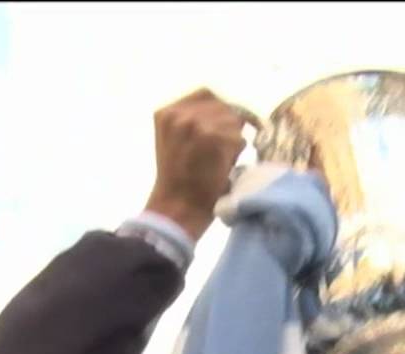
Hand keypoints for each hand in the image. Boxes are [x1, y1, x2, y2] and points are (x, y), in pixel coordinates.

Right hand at [146, 88, 246, 240]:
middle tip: (226, 149)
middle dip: (230, 126)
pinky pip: (238, 138)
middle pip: (223, 106)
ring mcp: (194, 123)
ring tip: (221, 161)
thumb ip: (198, 123)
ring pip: (233, 122)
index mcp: (166, 112)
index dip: (221, 110)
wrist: (176, 208)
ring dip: (234, 140)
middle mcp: (178, 113)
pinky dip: (236, 154)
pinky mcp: (211, 136)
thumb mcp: (178, 142)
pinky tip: (223, 168)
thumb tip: (236, 114)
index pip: (206, 94)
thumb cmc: (180, 182)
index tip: (228, 126)